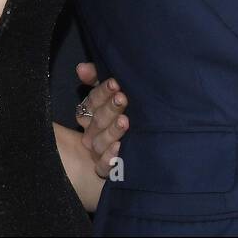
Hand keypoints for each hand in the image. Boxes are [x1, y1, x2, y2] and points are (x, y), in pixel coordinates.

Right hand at [75, 62, 129, 177]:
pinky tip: (121, 148)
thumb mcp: (117, 91)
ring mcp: (99, 152)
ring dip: (111, 131)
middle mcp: (93, 133)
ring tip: (125, 121)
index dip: (102, 93)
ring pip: (99, 142)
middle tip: (123, 99)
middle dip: (110, 109)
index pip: (90, 102)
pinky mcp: (107, 170)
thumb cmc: (133, 108)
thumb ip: (97, 77)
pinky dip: (110, 158)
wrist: (157, 141)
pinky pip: (103, 167)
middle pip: (96, 121)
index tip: (116, 83)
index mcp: (93, 114)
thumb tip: (81, 68)